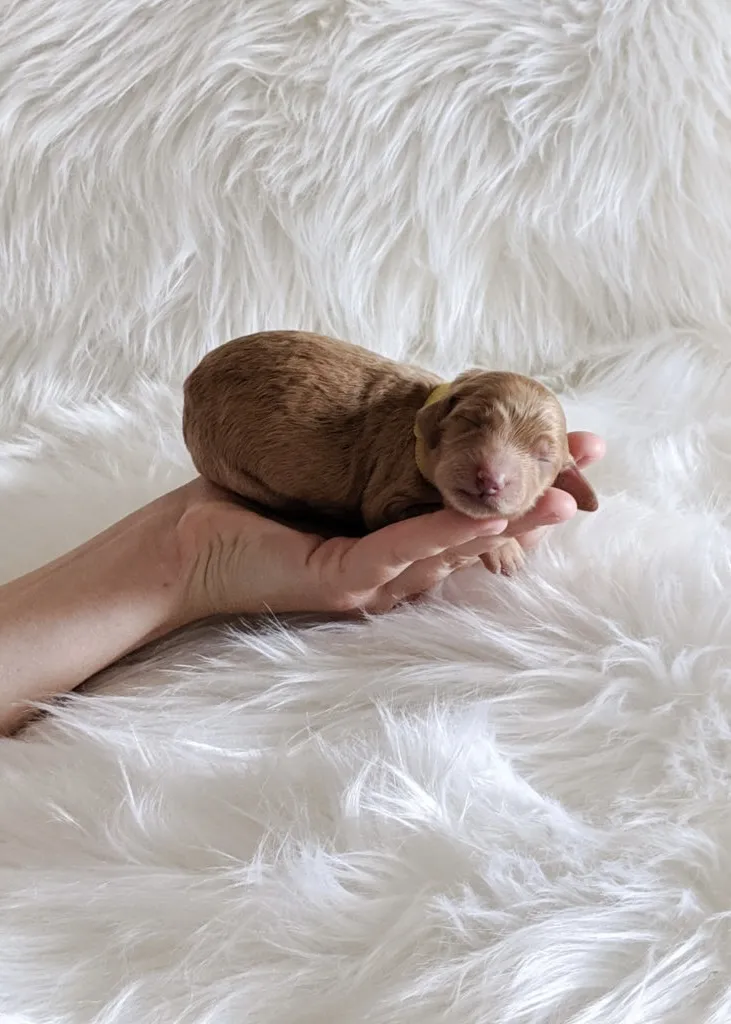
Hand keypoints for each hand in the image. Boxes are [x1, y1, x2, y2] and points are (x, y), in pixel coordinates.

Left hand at [175, 431, 604, 617]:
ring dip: (508, 521)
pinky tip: (483, 511)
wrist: (177, 550)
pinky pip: (403, 549)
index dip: (520, 490)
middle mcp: (391, 572)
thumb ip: (375, 470)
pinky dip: (446, 530)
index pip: (468, 520)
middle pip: (477, 536)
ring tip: (561, 496)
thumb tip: (413, 427)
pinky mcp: (341, 579)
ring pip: (452, 547)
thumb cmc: (246, 512)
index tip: (567, 455)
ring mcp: (370, 581)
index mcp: (391, 550)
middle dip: (534, 503)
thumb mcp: (328, 483)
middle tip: (587, 470)